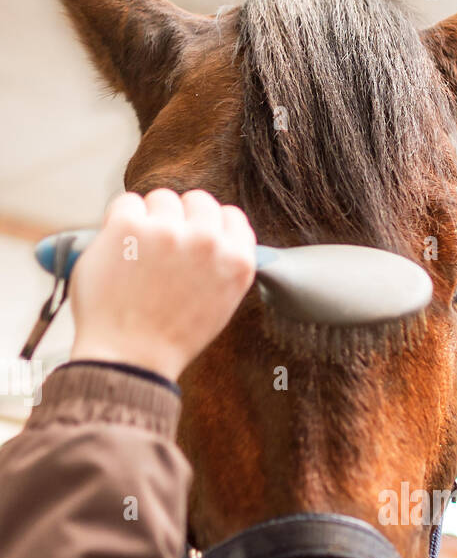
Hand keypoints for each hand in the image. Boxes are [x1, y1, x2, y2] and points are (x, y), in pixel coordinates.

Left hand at [68, 189, 256, 381]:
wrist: (130, 358)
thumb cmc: (170, 339)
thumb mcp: (219, 306)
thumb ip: (221, 268)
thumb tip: (215, 236)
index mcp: (236, 262)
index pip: (232, 217)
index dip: (211, 226)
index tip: (195, 238)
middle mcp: (208, 242)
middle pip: (198, 201)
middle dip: (181, 219)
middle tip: (163, 248)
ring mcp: (168, 231)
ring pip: (161, 198)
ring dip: (149, 219)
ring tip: (139, 254)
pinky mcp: (130, 226)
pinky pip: (127, 203)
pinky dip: (119, 222)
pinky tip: (119, 250)